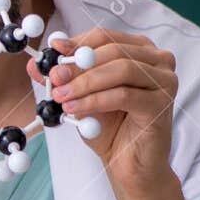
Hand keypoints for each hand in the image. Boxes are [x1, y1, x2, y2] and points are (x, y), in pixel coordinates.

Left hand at [26, 28, 177, 194]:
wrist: (128, 163)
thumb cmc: (109, 127)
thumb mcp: (80, 97)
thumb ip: (62, 80)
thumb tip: (34, 64)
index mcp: (139, 49)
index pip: (105, 36)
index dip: (77, 43)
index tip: (53, 51)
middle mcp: (157, 60)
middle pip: (114, 50)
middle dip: (78, 64)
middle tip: (55, 77)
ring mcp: (164, 80)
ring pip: (120, 70)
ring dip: (85, 82)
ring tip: (61, 96)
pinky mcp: (162, 103)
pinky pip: (124, 95)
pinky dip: (95, 100)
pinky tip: (74, 109)